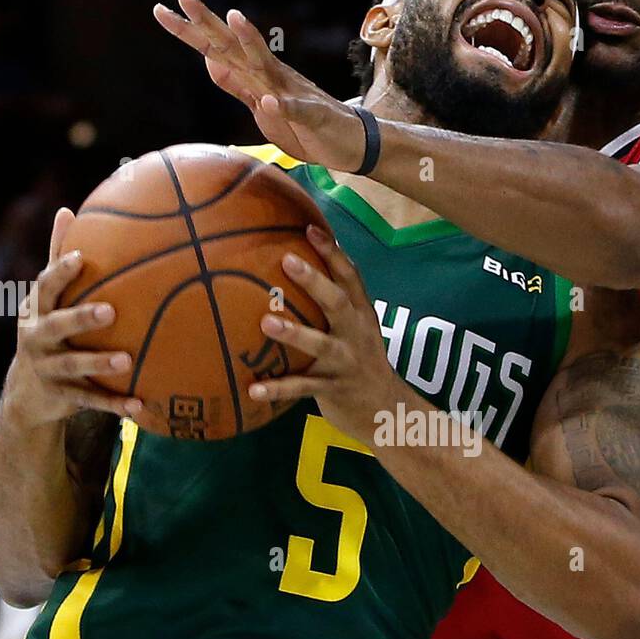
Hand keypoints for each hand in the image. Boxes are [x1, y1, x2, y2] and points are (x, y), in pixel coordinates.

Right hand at [3, 208, 142, 428]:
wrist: (29, 393)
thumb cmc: (48, 330)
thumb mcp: (48, 299)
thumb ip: (57, 258)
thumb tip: (66, 210)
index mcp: (36, 310)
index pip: (45, 286)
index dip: (61, 272)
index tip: (81, 257)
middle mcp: (37, 338)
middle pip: (57, 326)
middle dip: (81, 318)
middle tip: (111, 310)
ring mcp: (48, 369)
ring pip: (73, 366)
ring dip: (99, 362)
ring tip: (127, 360)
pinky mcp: (62, 397)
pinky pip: (91, 400)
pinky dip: (114, 404)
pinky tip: (140, 404)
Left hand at [153, 0, 366, 170]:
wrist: (349, 143)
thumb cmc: (303, 126)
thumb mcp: (260, 106)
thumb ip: (236, 85)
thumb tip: (208, 63)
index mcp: (255, 76)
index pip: (216, 49)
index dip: (189, 31)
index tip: (160, 10)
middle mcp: (271, 76)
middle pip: (234, 46)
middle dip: (209, 22)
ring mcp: (293, 94)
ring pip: (267, 65)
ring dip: (250, 42)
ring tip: (233, 18)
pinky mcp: (313, 116)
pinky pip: (297, 111)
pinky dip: (282, 107)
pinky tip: (270, 103)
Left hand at [249, 224, 402, 446]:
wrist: (386, 410)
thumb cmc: (361, 363)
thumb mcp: (358, 330)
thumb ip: (337, 304)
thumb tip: (299, 268)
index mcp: (361, 316)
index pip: (350, 277)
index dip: (332, 252)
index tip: (310, 228)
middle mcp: (355, 334)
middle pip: (338, 302)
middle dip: (314, 281)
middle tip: (287, 260)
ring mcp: (345, 362)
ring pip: (320, 344)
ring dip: (294, 333)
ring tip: (266, 323)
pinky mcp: (333, 389)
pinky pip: (302, 389)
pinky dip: (278, 388)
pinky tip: (253, 389)